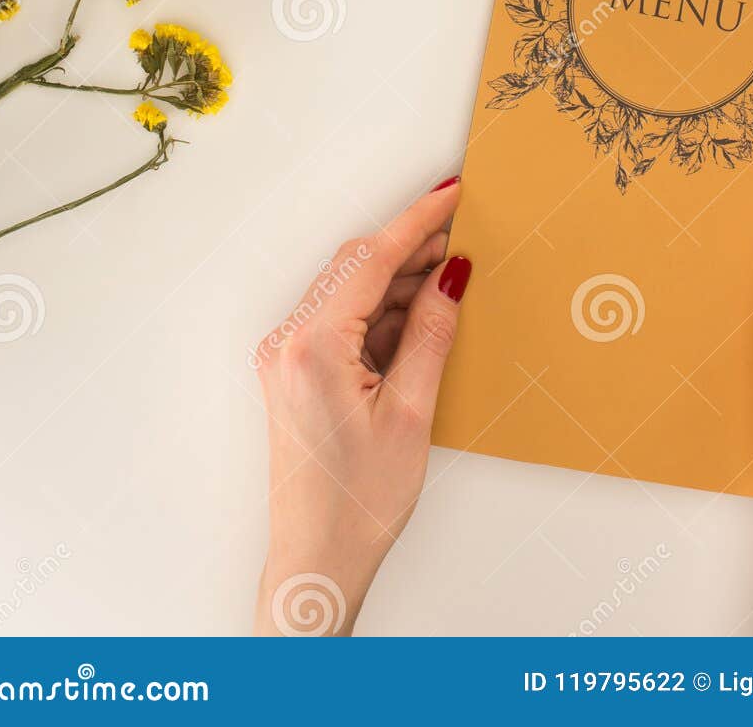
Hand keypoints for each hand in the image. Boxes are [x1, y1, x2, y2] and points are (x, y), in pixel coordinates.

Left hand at [252, 178, 468, 636]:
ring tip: (451, 276)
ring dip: (398, 280)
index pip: (370, 260)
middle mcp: (289, 342)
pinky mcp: (296, 371)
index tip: (451, 194)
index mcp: (312, 346)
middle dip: (410, 248)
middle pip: (356, 269)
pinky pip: (342, 319)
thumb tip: (451, 274)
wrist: (316, 558)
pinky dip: (382, 311)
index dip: (416, 222)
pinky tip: (420, 314)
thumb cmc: (357, 502)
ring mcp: (288, 355)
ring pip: (350, 291)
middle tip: (464, 234)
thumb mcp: (411, 412)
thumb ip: (431, 333)